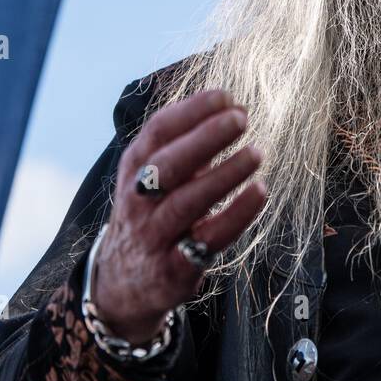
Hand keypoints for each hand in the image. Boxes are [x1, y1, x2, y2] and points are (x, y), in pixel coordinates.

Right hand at [91, 89, 267, 342]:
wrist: (121, 284)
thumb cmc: (150, 214)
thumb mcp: (152, 174)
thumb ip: (185, 143)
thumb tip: (230, 105)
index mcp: (135, 168)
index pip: (157, 132)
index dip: (191, 111)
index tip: (225, 96)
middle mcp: (139, 200)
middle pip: (167, 165)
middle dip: (204, 138)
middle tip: (240, 119)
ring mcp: (154, 236)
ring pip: (185, 203)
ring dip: (223, 176)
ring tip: (256, 153)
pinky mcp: (174, 270)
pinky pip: (205, 241)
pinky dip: (234, 217)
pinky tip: (259, 193)